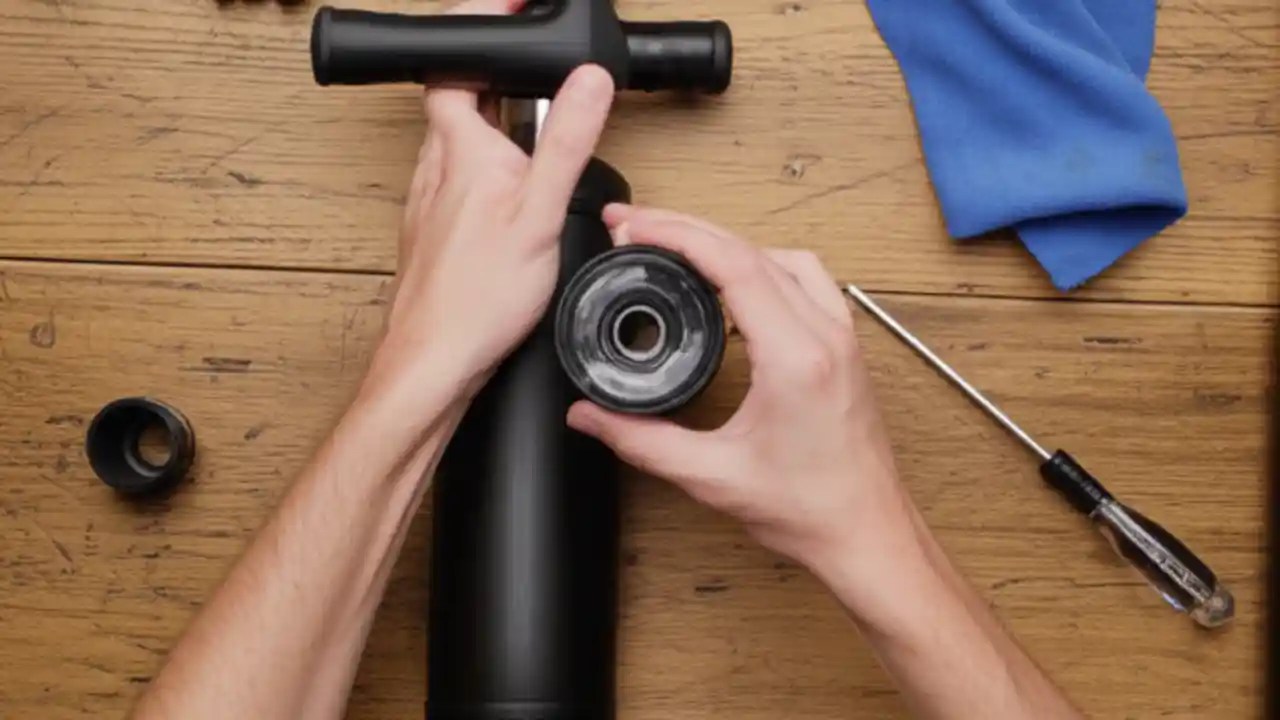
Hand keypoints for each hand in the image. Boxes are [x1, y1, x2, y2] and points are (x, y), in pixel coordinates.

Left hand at [365, 0, 614, 407]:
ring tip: (529, 124)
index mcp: (460, 149)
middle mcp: (435, 167)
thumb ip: (565, 143)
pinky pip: (455, 179)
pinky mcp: (434, 231)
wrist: (435, 360)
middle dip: (493, 76)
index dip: (474, 31)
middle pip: (457, 97)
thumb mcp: (541, 214)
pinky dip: (484, 166)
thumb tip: (588, 81)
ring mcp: (430, 200)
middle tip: (532, 67)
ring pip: (456, 140)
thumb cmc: (477, 297)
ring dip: (489, 121)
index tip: (509, 9)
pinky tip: (509, 194)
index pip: (451, 64)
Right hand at [567, 206, 913, 572]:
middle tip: (635, 227)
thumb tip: (588, 414)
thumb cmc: (809, 510)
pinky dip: (762, 265)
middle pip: (753, 250)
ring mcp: (842, 337)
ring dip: (727, 243)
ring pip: (783, 258)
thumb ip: (641, 441)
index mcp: (795, 357)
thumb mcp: (711, 476)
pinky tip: (732, 283)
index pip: (733, 265)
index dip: (677, 235)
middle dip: (688, 230)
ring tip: (676, 246)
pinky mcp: (846, 347)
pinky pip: (806, 280)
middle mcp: (826, 335)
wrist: (867, 534)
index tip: (634, 227)